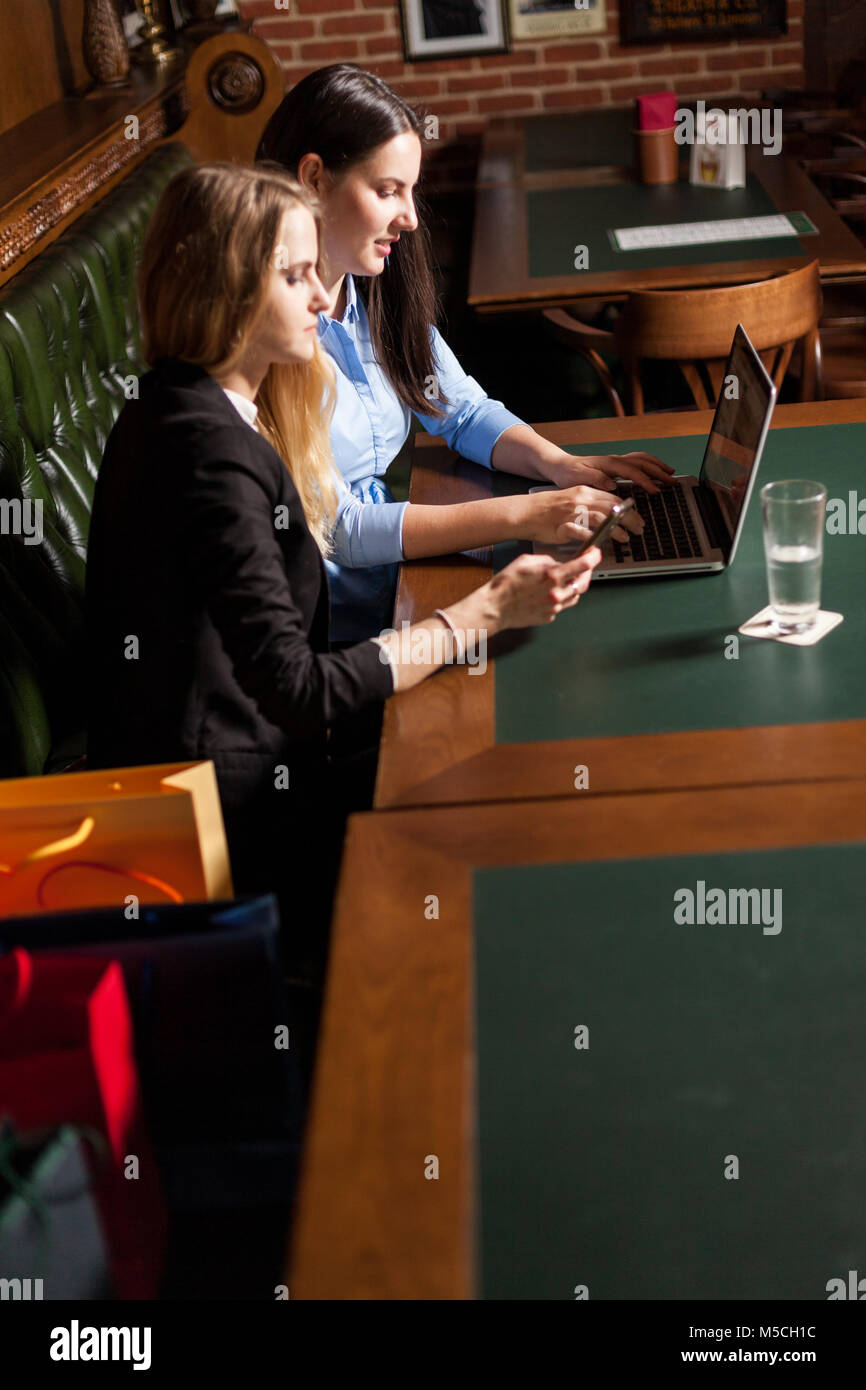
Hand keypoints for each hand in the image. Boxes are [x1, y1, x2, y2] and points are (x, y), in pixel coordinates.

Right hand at [487, 549, 601, 629]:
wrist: (495, 607)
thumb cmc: (506, 584)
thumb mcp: (526, 561)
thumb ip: (547, 561)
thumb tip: (557, 564)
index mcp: (552, 576)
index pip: (583, 565)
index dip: (593, 557)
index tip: (595, 553)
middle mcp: (556, 593)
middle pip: (584, 583)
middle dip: (587, 573)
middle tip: (584, 568)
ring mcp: (554, 607)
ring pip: (575, 596)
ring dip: (574, 587)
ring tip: (564, 581)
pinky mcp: (549, 616)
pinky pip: (562, 606)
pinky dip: (560, 598)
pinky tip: (549, 594)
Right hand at [522, 483, 643, 545]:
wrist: (525, 512)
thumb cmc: (548, 510)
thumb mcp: (572, 500)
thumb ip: (590, 505)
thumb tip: (610, 515)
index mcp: (584, 492)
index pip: (613, 499)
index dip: (629, 509)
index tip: (638, 518)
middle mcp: (580, 500)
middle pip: (612, 507)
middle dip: (629, 519)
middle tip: (639, 529)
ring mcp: (572, 512)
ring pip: (601, 518)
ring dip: (616, 529)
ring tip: (625, 538)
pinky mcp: (562, 525)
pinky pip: (581, 531)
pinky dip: (592, 537)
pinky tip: (600, 544)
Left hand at [548, 449, 674, 492]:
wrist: (561, 466)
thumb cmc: (568, 474)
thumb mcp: (577, 479)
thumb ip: (595, 479)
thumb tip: (612, 484)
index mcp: (608, 464)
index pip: (632, 471)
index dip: (645, 481)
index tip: (655, 490)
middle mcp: (614, 460)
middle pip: (642, 462)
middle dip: (659, 471)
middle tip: (672, 481)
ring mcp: (616, 461)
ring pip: (642, 459)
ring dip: (657, 465)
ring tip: (671, 473)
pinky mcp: (616, 464)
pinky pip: (637, 461)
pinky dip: (650, 464)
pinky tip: (656, 470)